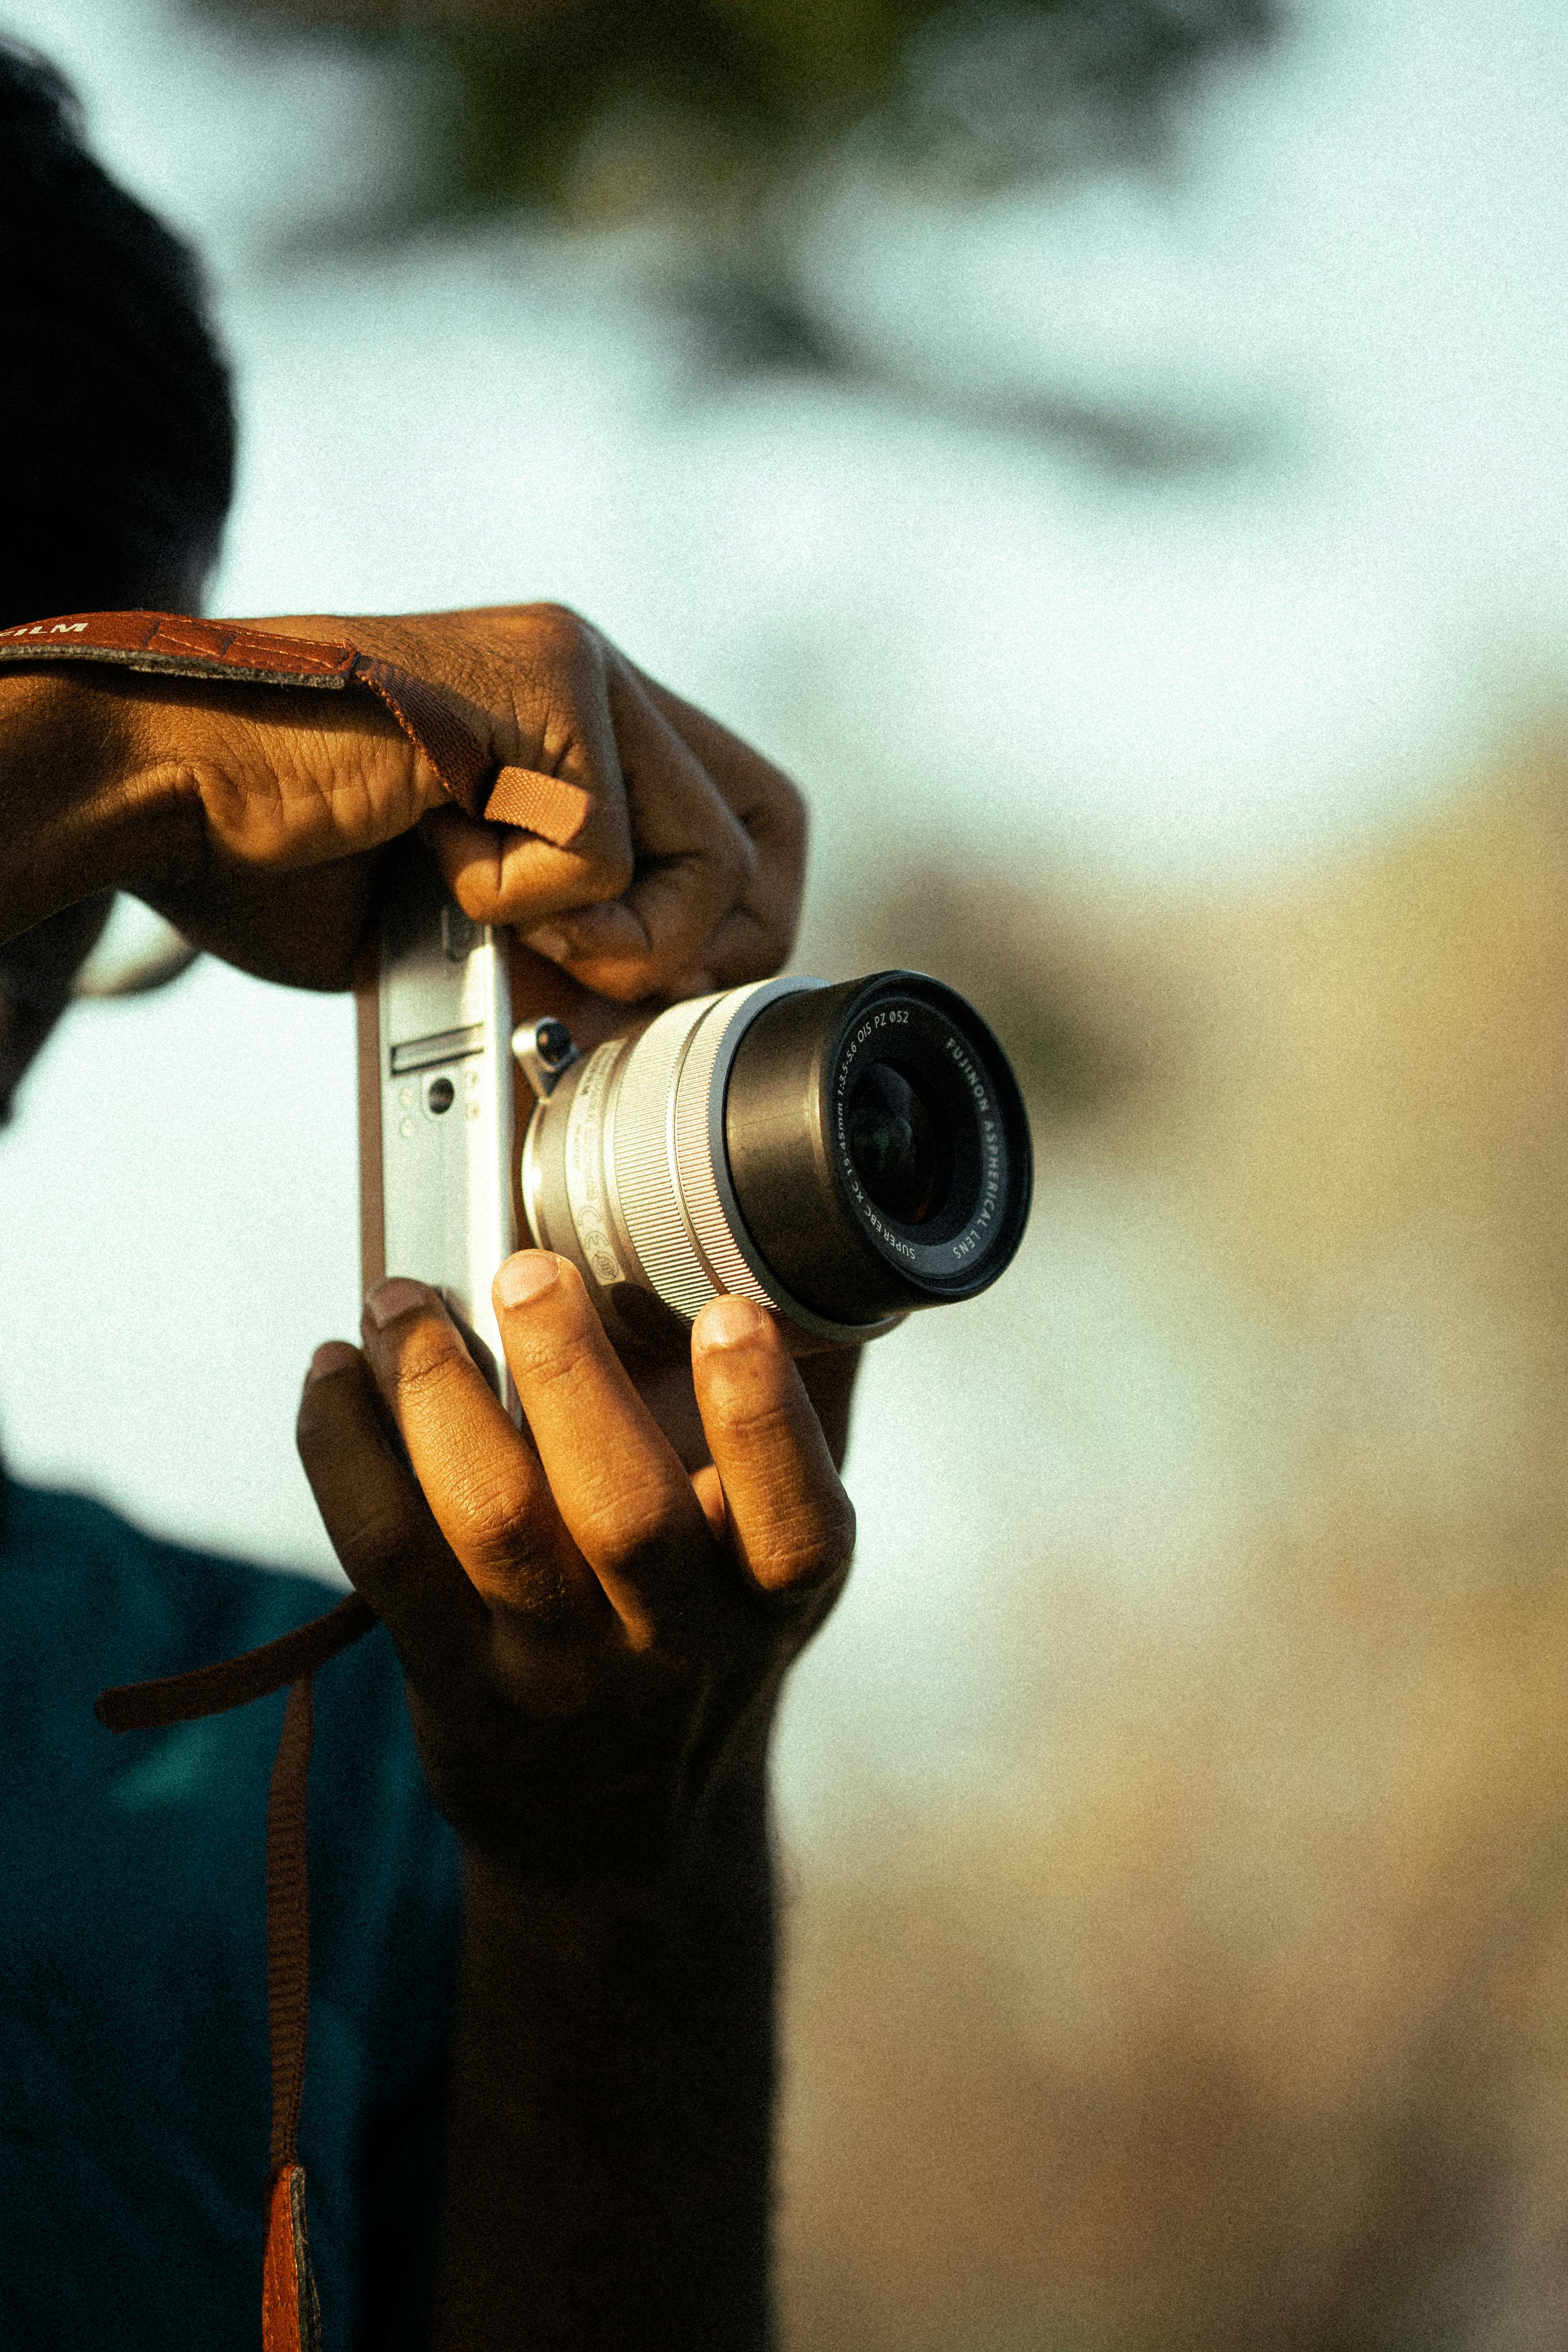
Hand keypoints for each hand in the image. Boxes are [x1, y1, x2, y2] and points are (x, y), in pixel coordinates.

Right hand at [2, 605, 804, 996]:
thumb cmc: (280, 855)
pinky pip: (603, 857)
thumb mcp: (465, 916)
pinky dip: (517, 898)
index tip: (651, 988)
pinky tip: (429, 847)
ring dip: (596, 933)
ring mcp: (573, 668)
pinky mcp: (545, 688)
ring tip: (478, 897)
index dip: (732, 925)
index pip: (750, 817)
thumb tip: (649, 1025)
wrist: (165, 788)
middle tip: (582, 968)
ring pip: (703, 859)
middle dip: (692, 947)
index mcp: (577, 712)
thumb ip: (569, 940)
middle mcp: (590, 671)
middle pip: (761, 837)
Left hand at [295, 1256, 854, 1874]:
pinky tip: (335, 1372)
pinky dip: (347, 1451)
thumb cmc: (699, 1647)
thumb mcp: (772, 1570)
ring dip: (438, 1395)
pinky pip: (388, 1553)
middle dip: (572, 1376)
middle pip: (628, 1513)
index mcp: (772, 1599)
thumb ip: (796, 1424)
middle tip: (528, 1270)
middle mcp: (672, 1642)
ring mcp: (556, 1668)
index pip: (795, 1523)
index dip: (766, 1422)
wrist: (615, 1836)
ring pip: (493, 1522)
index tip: (734, 1313)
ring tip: (401, 1303)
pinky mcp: (451, 1679)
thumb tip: (817, 1258)